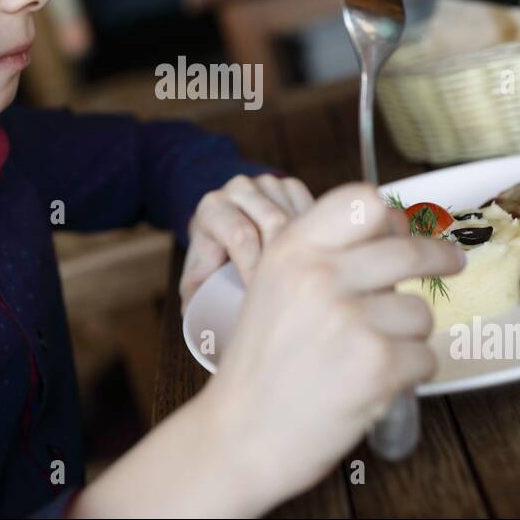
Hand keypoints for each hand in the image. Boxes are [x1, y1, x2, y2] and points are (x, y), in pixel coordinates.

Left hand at [179, 172, 313, 313]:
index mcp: (212, 207)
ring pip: (300, 215)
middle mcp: (238, 188)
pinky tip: (323, 261)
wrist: (221, 228)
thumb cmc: (208, 266)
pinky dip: (323, 234)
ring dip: (311, 248)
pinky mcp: (292, 186)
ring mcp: (267, 184)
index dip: (257, 270)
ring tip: (313, 283)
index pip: (241, 236)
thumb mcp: (195, 284)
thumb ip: (197, 303)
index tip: (267, 303)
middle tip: (299, 298)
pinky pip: (315, 208)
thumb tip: (214, 335)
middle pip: (275, 223)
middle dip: (289, 262)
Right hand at [198, 182, 466, 512]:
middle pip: (407, 250)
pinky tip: (373, 384)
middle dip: (438, 257)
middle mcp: (319, 275)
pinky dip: (408, 374)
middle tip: (450, 262)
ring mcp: (349, 319)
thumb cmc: (262, 366)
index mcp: (290, 250)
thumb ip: (324, 257)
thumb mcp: (274, 287)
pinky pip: (425, 357)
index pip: (362, 201)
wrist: (239, 435)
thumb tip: (399, 234)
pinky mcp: (376, 364)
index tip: (404, 230)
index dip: (391, 217)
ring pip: (419, 311)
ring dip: (408, 335)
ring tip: (368, 356)